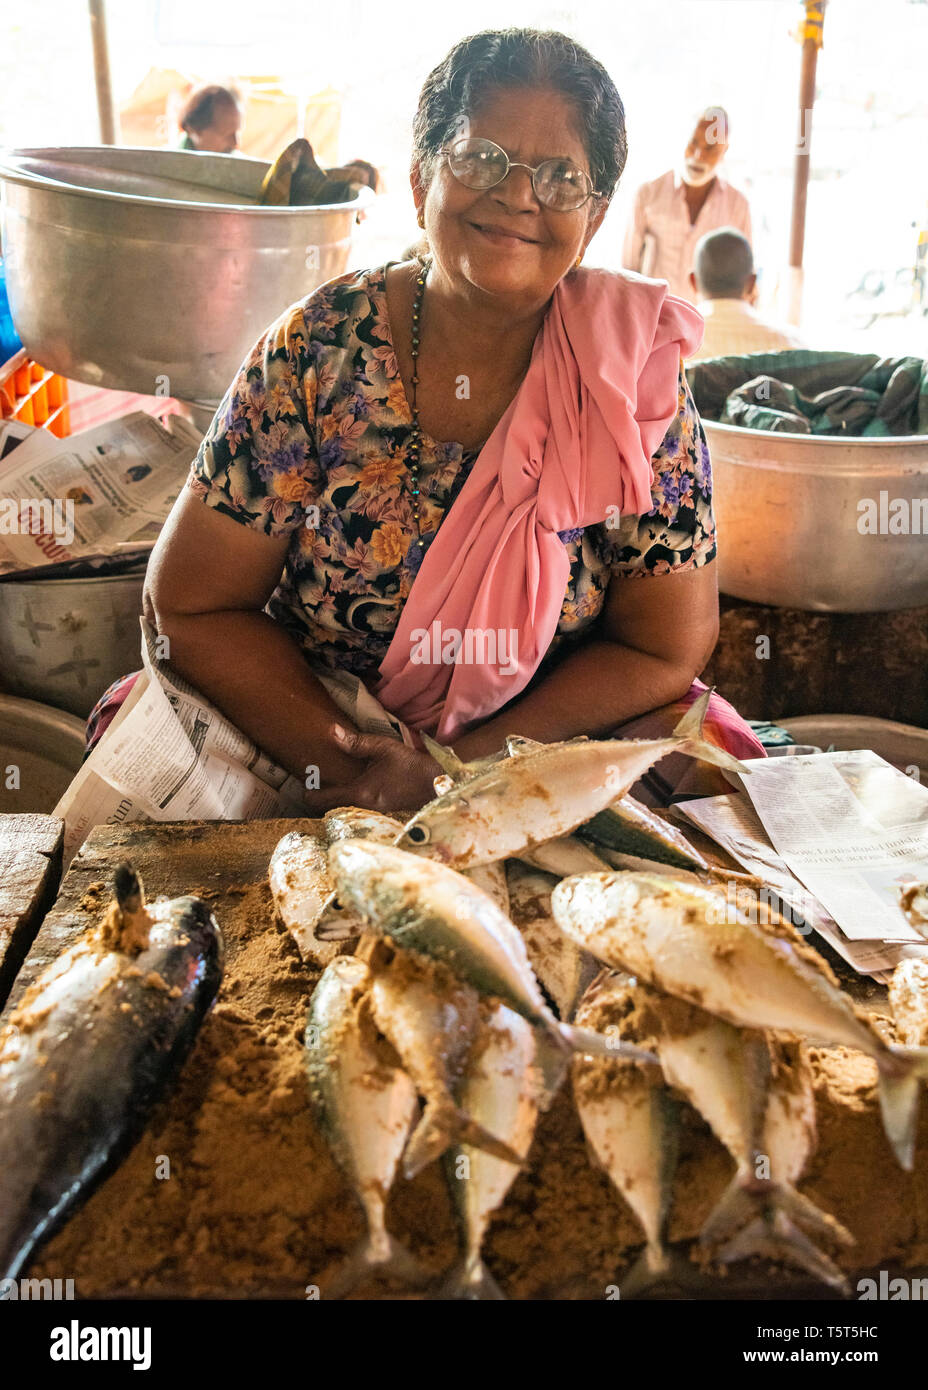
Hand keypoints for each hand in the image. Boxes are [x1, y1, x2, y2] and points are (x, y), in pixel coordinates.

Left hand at [301, 724, 440, 815]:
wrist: (437, 785)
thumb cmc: (411, 765)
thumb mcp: (384, 748)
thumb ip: (356, 743)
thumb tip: (332, 732)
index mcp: (360, 792)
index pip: (322, 800)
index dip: (308, 794)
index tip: (304, 785)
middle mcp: (362, 807)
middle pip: (329, 809)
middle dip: (318, 800)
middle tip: (313, 785)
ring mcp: (371, 814)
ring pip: (342, 811)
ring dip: (333, 803)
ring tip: (329, 788)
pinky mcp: (380, 815)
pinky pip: (355, 812)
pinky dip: (347, 804)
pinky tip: (351, 792)